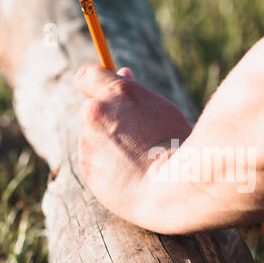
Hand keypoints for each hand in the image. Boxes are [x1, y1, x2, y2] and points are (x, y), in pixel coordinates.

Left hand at [75, 66, 192, 223]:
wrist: (173, 188)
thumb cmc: (177, 145)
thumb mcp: (163, 109)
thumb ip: (136, 92)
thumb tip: (122, 73)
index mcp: (117, 93)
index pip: (87, 76)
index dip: (95, 85)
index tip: (104, 94)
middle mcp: (96, 112)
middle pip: (91, 110)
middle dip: (106, 119)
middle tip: (135, 135)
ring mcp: (87, 141)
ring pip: (92, 139)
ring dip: (107, 145)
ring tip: (138, 160)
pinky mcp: (86, 167)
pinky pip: (93, 162)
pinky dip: (105, 167)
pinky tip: (129, 175)